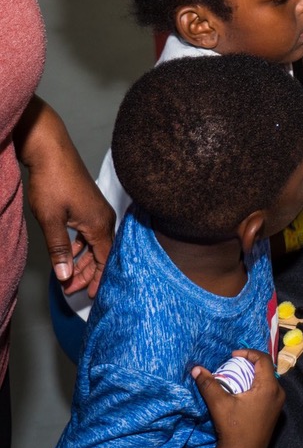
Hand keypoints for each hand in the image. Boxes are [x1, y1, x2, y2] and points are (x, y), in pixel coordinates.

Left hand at [16, 97, 114, 295]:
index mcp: (100, 224)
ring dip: (83, 260)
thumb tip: (65, 276)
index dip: (98, 279)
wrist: (51, 152)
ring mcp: (98, 211)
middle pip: (102, 253)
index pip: (105, 259)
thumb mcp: (51, 221)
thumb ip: (59, 251)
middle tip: (71, 288)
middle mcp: (104, 218)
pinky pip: (90, 233)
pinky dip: (80, 246)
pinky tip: (68, 252)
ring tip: (68, 274)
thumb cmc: (52, 183)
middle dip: (88, 273)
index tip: (90, 295)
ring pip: (95, 244)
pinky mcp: (90, 205)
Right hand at [193, 349, 283, 447]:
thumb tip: (196, 369)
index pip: (263, 359)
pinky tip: (244, 392)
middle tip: (234, 363)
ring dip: (254, 375)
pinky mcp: (275, 413)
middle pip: (267, 369)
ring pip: (268, 381)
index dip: (249, 353)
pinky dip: (257, 386)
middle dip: (251, 363)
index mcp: (269, 387)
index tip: (233, 354)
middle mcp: (278, 393)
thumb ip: (209, 384)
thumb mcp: (219, 404)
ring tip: (237, 376)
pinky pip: (269, 391)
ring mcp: (278, 404)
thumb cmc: (233, 428)